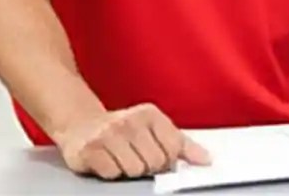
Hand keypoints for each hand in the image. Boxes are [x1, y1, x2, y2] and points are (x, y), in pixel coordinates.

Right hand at [53, 103, 210, 178]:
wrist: (81, 125)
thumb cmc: (124, 131)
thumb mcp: (154, 130)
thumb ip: (182, 145)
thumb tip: (207, 160)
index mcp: (150, 115)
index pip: (173, 149)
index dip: (166, 159)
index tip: (155, 154)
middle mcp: (129, 121)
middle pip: (155, 163)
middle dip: (146, 166)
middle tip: (134, 156)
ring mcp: (108, 134)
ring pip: (134, 170)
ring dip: (127, 170)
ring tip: (119, 158)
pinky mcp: (90, 149)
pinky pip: (112, 173)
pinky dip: (110, 172)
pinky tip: (106, 160)